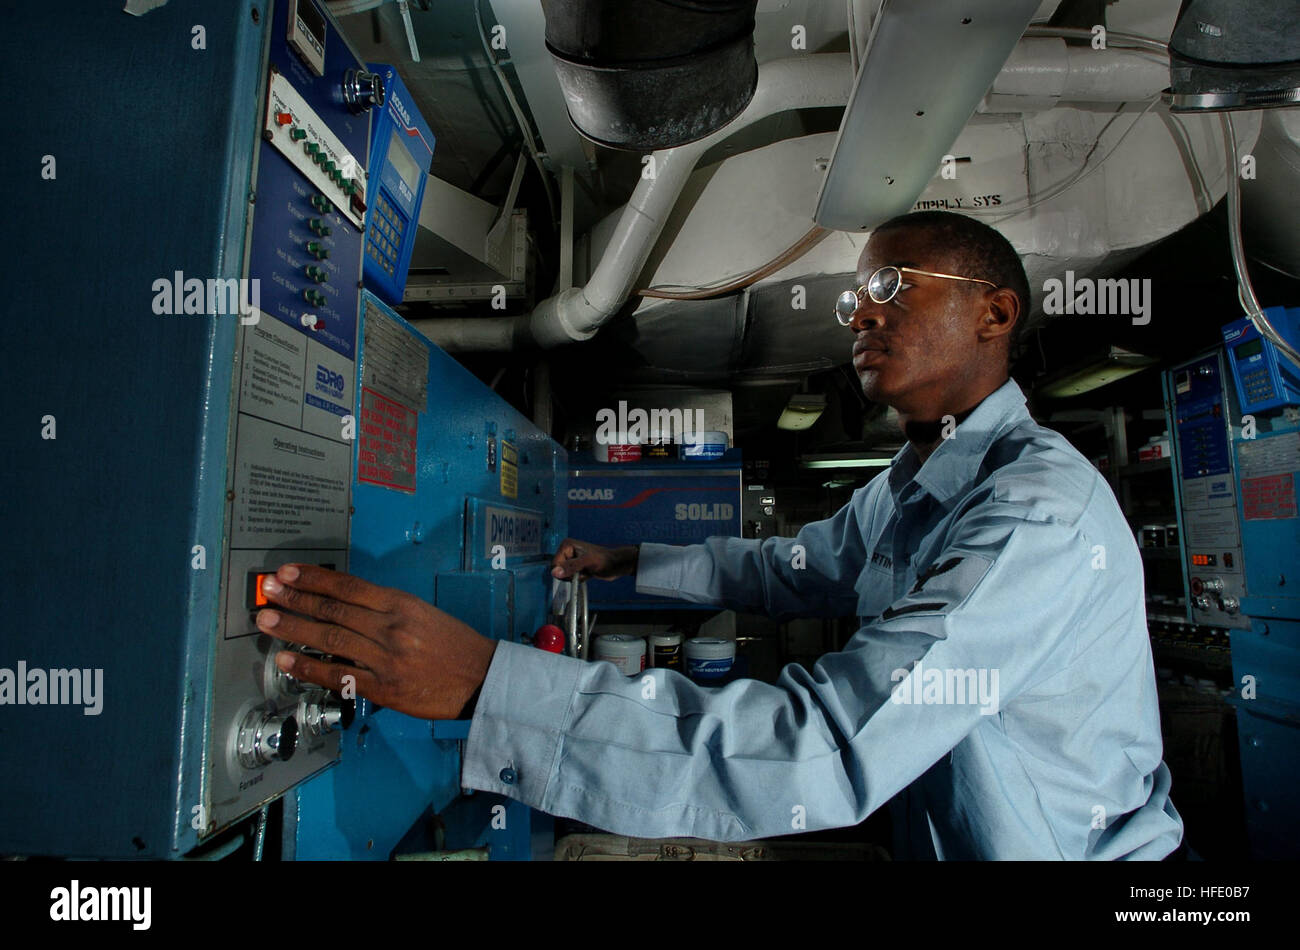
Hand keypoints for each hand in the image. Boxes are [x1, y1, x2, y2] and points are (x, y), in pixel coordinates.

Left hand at [255, 564, 496, 720]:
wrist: (482, 678)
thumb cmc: (454, 645)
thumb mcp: (423, 613)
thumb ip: (386, 609)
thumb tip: (344, 604)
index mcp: (401, 604)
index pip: (348, 586)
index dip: (313, 578)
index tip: (287, 571)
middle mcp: (390, 627)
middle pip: (333, 609)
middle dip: (295, 598)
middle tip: (266, 590)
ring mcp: (385, 658)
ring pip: (330, 639)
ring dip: (294, 627)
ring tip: (266, 619)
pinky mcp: (383, 688)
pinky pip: (338, 675)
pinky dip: (309, 667)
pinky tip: (286, 660)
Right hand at [550, 538, 638, 580]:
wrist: (617, 565)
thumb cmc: (605, 560)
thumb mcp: (587, 563)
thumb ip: (570, 567)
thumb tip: (554, 572)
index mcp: (566, 545)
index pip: (555, 564)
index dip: (564, 571)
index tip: (575, 572)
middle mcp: (568, 551)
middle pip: (559, 570)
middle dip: (571, 575)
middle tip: (583, 571)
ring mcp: (572, 559)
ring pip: (565, 575)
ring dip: (576, 577)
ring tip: (587, 572)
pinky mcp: (577, 566)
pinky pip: (572, 577)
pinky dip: (579, 578)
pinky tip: (588, 574)